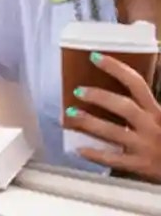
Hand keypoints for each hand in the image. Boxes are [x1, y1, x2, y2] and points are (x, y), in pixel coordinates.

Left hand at [64, 52, 160, 182]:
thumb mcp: (160, 118)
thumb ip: (144, 105)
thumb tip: (120, 83)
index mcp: (157, 112)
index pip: (137, 84)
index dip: (116, 68)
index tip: (94, 57)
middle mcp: (152, 126)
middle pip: (124, 107)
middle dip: (100, 97)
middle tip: (78, 90)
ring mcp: (145, 147)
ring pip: (114, 132)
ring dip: (90, 122)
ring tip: (70, 114)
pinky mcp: (140, 166)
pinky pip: (114, 159)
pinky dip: (96, 154)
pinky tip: (79, 150)